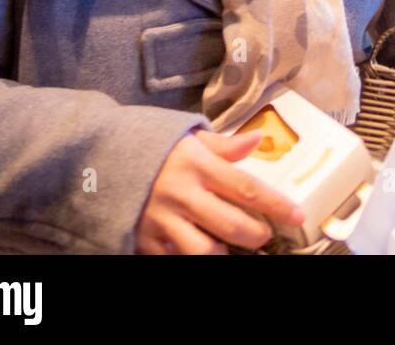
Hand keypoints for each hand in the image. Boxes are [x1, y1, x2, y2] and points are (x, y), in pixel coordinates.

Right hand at [135, 130, 304, 254]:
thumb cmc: (149, 146)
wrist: (96, 158)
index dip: (277, 205)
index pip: (248, 188)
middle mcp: (181, 193)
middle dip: (256, 235)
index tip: (297, 216)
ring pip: (204, 250)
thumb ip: (224, 145)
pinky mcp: (143, 238)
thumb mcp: (187, 137)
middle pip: (231, 225)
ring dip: (224, 252)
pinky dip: (190, 256)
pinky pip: (175, 257)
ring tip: (231, 246)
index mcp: (197, 164)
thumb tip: (258, 140)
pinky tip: (199, 246)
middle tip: (264, 234)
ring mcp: (161, 219)